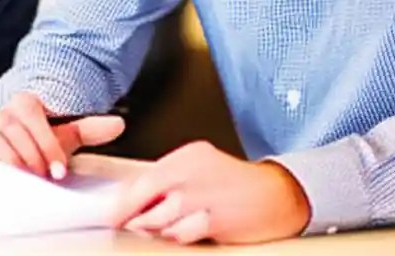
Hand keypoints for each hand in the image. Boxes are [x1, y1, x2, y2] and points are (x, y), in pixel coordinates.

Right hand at [0, 92, 124, 178]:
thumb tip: (120, 124)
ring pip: (1, 147)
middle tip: (47, 178)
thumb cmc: (40, 142)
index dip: (48, 145)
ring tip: (32, 179)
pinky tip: (11, 180)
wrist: (14, 148)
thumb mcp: (65, 135)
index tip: (61, 171)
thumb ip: (89, 129)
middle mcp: (4, 113)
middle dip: (35, 160)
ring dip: (19, 166)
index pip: (33, 117)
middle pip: (18, 135)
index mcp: (26, 103)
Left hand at [112, 141, 310, 244]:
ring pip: (159, 218)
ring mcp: (201, 195)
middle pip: (144, 195)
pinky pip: (180, 234)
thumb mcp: (202, 170)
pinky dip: (177, 237)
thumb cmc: (241, 186)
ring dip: (154, 229)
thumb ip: (172, 180)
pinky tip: (184, 234)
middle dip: (131, 215)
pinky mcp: (213, 219)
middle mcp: (191, 172)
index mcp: (187, 156)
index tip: (114, 213)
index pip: (142, 177)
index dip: (124, 199)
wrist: (280, 196)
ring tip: (163, 230)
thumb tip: (137, 198)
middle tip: (124, 226)